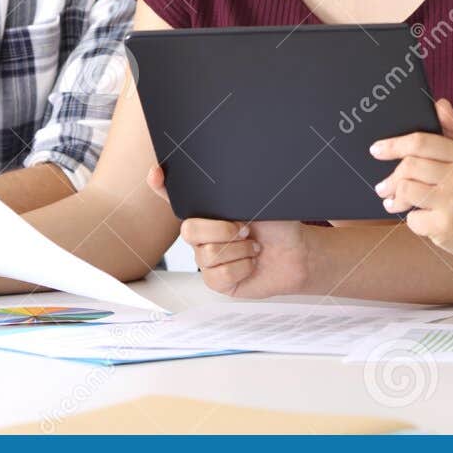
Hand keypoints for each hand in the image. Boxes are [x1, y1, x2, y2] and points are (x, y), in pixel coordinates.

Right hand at [148, 164, 314, 297]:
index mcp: (210, 209)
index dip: (161, 186)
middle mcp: (204, 233)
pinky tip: (251, 263)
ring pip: (207, 255)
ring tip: (254, 246)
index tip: (156, 173)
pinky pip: (217, 275)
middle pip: (188, 230)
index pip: (177, 196)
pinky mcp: (216, 280)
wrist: (296, 253)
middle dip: (221, 230)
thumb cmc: (278, 225)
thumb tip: (235, 172)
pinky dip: (241, 267)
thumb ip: (241, 191)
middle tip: (246, 228)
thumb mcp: (262, 201)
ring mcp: (207, 258)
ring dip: (239, 249)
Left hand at [371, 99, 452, 263]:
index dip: (394, 145)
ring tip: (393, 202)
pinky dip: (411, 219)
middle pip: (410, 167)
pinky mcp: (446, 226)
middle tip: (382, 186)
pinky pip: (413, 218)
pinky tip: (419, 218)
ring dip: (396, 198)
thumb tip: (440, 104)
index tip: (376, 149)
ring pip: (407, 190)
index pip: (422, 143)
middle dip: (390, 177)